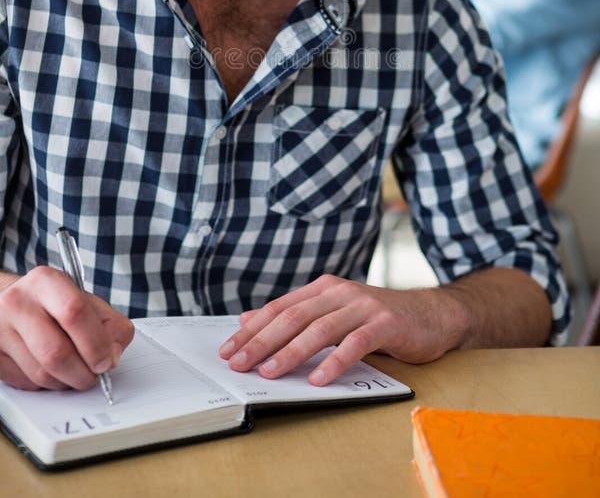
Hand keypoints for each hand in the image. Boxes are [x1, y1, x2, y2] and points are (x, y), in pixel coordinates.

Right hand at [0, 266, 134, 390]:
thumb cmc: (54, 304)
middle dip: (82, 373)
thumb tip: (111, 357)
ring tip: (74, 370)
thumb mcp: (87, 301)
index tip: (106, 360)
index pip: (74, 313)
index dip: (96, 344)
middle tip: (94, 374)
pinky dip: (46, 385)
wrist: (14, 304)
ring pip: (41, 374)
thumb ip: (111, 326)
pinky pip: (26, 384)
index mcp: (46, 281)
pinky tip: (50, 369)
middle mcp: (17, 302)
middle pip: (56, 352)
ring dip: (65, 382)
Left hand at [219, 274, 465, 385]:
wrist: (432, 314)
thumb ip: (297, 315)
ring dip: (291, 352)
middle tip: (239, 363)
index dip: (252, 329)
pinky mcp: (385, 323)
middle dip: (262, 341)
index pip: (280, 308)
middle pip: (293, 317)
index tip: (228, 350)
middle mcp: (340, 292)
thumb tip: (249, 321)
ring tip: (270, 372)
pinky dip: (335, 361)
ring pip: (319, 329)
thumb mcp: (334, 312)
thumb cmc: (378, 319)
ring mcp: (363, 305)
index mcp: (324, 288)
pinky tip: (319, 379)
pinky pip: (355, 343)